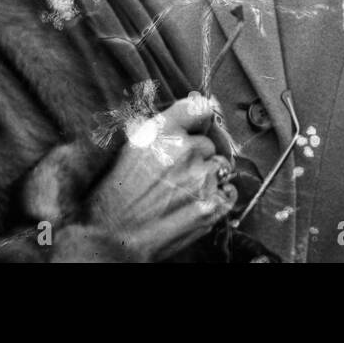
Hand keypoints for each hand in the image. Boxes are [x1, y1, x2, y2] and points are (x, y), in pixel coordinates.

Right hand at [84, 93, 236, 260]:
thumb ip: (161, 129)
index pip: (199, 108)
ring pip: (219, 166)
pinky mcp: (212, 204)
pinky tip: (198, 200)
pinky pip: (229, 190)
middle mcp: (185, 150)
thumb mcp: (132, 147)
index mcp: (163, 132)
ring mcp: (201, 178)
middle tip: (177, 171)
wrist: (115, 234)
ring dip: (207, 175)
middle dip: (196, 154)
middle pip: (207, 143)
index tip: (200, 124)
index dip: (201, 117)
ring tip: (183, 190)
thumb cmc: (117, 192)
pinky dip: (220, 195)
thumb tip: (186, 116)